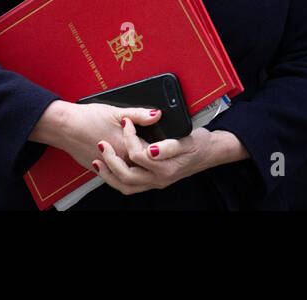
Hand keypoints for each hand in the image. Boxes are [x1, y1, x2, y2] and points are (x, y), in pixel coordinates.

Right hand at [29, 100, 161, 170]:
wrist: (64, 127)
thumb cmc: (88, 117)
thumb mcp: (116, 111)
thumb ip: (139, 115)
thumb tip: (157, 114)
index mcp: (126, 148)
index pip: (151, 154)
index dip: (161, 147)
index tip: (166, 139)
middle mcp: (119, 162)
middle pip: (144, 169)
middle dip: (153, 162)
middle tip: (158, 151)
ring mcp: (108, 169)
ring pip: (131, 178)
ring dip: (139, 171)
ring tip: (145, 159)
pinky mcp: (99, 170)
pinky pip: (116, 177)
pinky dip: (125, 172)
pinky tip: (128, 163)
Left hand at [92, 119, 222, 194]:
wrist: (209, 153)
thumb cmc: (198, 143)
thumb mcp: (186, 140)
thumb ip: (168, 146)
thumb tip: (151, 150)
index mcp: (165, 168)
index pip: (138, 155)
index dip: (129, 137)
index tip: (126, 121)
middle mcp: (159, 179)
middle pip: (126, 176)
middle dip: (110, 161)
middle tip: (101, 144)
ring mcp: (155, 182)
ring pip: (126, 186)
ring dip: (109, 175)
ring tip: (97, 161)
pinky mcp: (152, 181)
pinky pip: (130, 186)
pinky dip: (116, 178)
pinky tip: (109, 168)